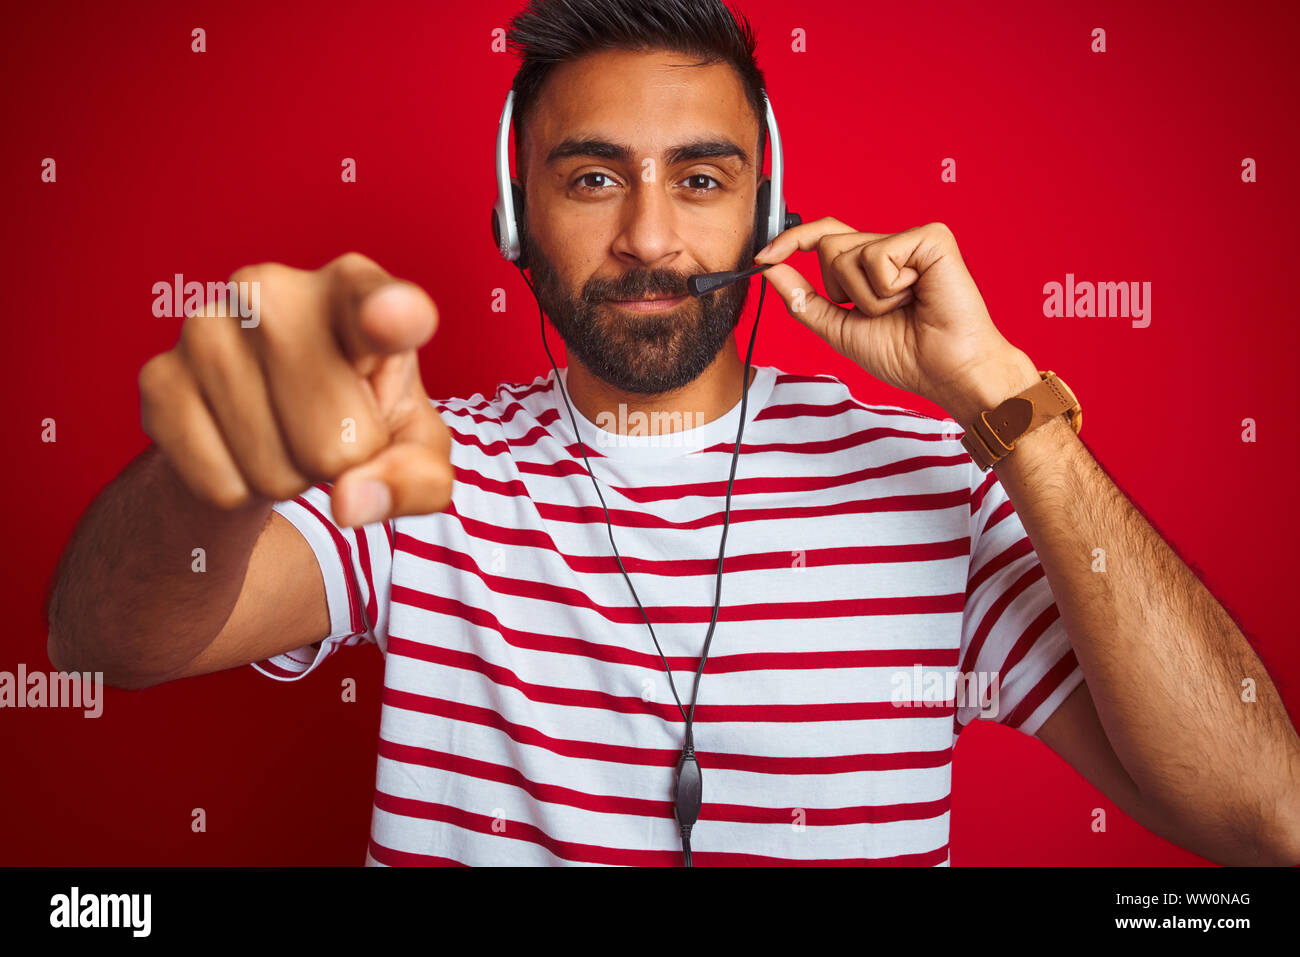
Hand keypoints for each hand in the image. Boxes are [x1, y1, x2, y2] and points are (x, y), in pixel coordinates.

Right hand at [138, 252, 452, 526]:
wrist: (270, 414)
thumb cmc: (364, 415)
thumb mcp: (415, 449)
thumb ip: (416, 478)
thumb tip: (350, 503)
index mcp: (355, 289)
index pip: (379, 302)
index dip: (390, 315)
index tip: (393, 318)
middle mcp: (273, 290)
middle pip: (336, 443)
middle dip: (342, 465)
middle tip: (331, 429)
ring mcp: (205, 327)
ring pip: (274, 470)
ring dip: (290, 479)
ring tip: (287, 433)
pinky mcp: (158, 378)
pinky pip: (222, 486)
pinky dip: (240, 491)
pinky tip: (240, 445)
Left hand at [754, 218, 1038, 425]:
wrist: (947, 372)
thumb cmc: (907, 355)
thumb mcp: (840, 329)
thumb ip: (805, 299)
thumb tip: (770, 270)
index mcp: (873, 266)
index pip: (824, 238)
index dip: (791, 241)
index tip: (762, 258)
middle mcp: (892, 247)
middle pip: (830, 246)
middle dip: (842, 290)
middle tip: (880, 312)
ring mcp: (912, 240)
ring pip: (850, 254)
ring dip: (868, 298)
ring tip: (903, 309)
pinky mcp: (931, 238)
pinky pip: (878, 256)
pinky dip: (887, 288)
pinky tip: (917, 297)